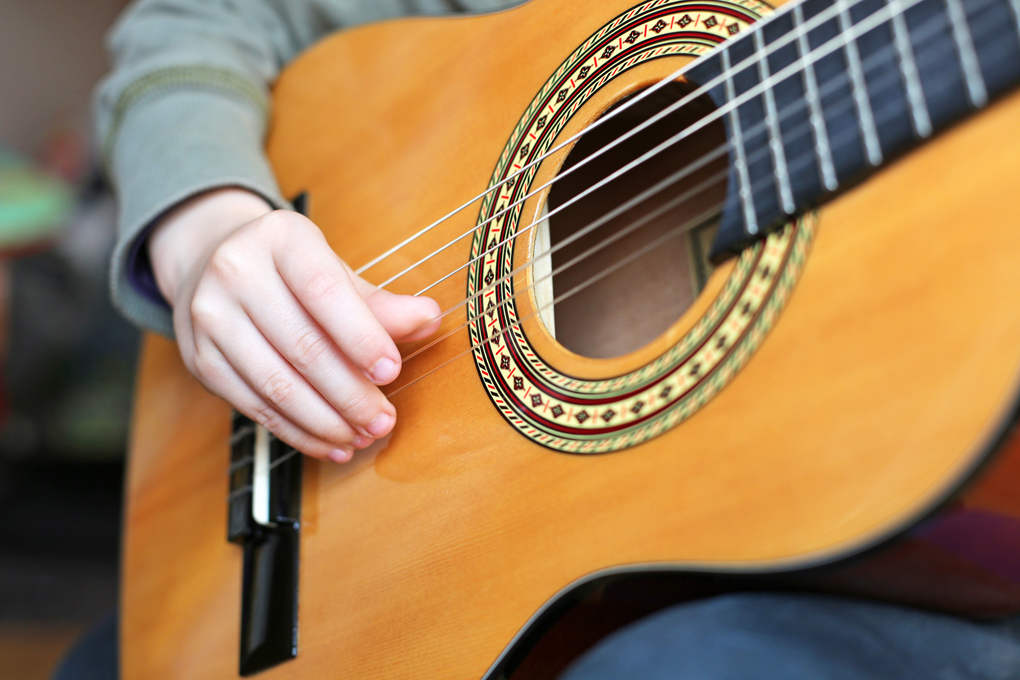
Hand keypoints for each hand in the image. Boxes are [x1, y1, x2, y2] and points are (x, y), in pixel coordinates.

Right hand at [148, 188, 439, 461]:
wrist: (211, 261)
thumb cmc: (291, 270)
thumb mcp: (336, 273)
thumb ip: (381, 303)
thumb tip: (429, 318)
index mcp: (280, 238)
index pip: (323, 291)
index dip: (361, 336)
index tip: (392, 372)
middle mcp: (236, 270)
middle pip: (302, 346)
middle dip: (350, 393)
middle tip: (383, 421)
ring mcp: (211, 315)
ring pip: (276, 383)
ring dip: (326, 421)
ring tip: (361, 437)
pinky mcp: (200, 358)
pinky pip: (254, 405)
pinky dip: (297, 431)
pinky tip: (329, 443)